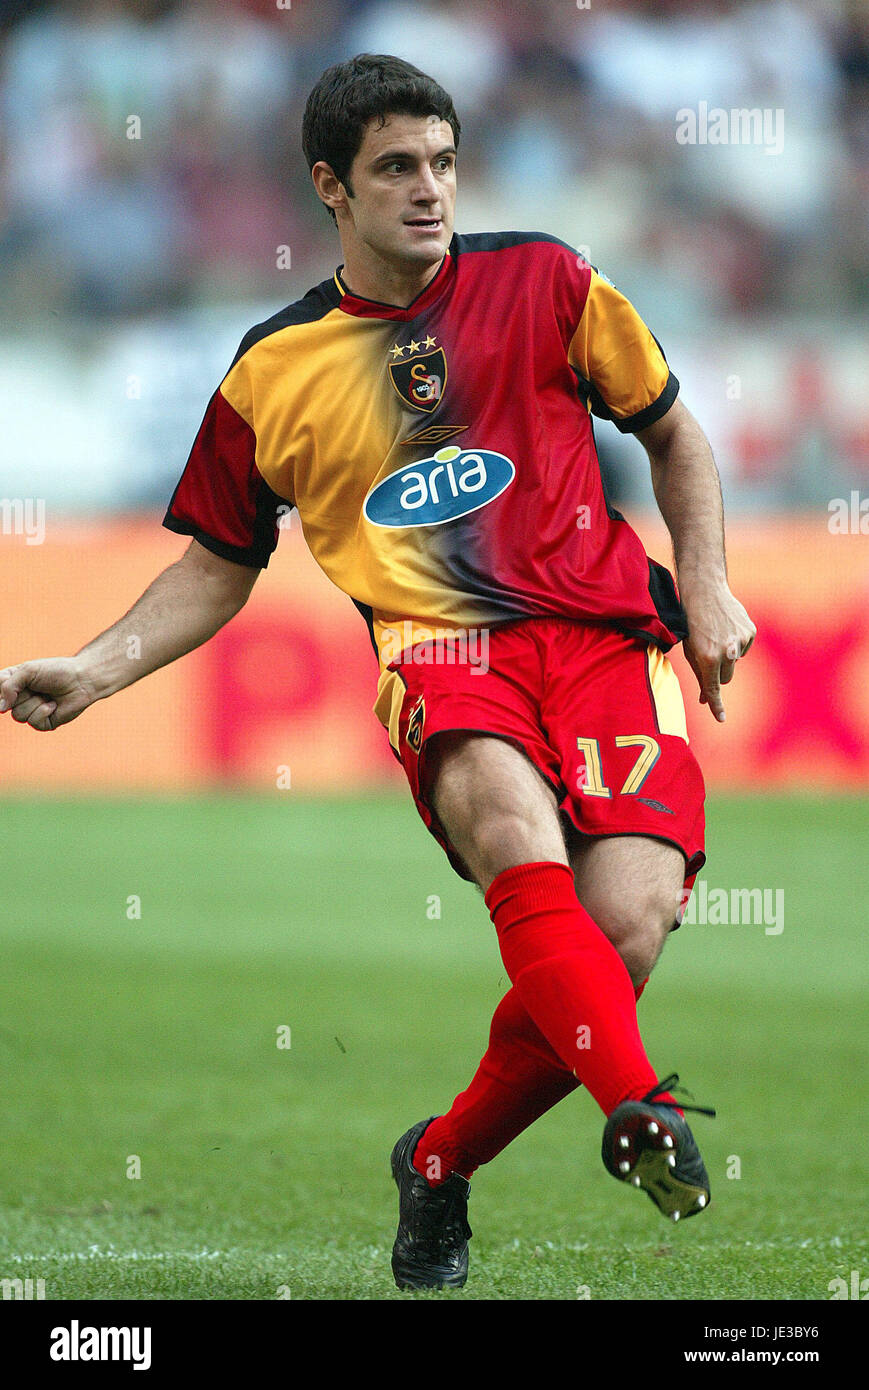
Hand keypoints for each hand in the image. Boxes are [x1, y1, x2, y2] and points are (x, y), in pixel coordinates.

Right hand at [0, 657, 97, 731]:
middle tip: (39, 686)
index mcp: (13, 684)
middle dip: (23, 694)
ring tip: (47, 695)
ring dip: (35, 703)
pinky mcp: (44, 723)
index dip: (4, 687)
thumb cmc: (57, 671)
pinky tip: (53, 704)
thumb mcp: (28, 670)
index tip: (16, 681)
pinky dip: (44, 711)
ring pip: (19, 716)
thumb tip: (1, 709)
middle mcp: (20, 699)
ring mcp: (31, 712)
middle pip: (5, 705)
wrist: (82, 679)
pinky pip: (34, 723)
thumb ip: (8, 686)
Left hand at [680, 582, 755, 722]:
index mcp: (708, 658)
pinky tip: (726, 629)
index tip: (721, 718)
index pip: (713, 689)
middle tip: (709, 655)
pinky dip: (736, 644)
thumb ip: (699, 675)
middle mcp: (726, 652)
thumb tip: (704, 699)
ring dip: (727, 656)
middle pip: (726, 678)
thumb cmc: (693, 624)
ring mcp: (740, 642)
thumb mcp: (691, 651)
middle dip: (718, 673)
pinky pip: (744, 649)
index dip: (716, 705)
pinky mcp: (750, 632)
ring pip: (735, 663)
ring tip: (716, 636)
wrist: (705, 592)